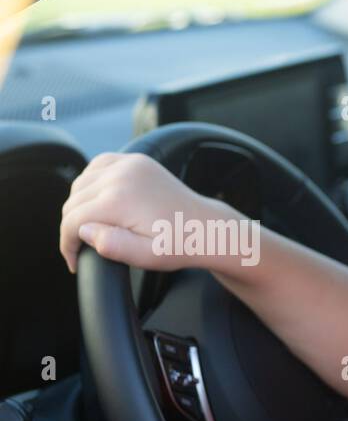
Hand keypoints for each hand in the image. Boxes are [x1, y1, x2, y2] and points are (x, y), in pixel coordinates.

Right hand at [59, 152, 234, 273]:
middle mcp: (121, 175)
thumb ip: (113, 246)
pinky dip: (91, 183)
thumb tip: (83, 231)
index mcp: (120, 199)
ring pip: (81, 183)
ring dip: (79, 204)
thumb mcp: (148, 256)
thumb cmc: (180, 244)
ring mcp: (129, 164)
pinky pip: (98, 167)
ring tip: (90, 227)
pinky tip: (97, 200)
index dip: (67, 243)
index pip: (73, 220)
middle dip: (72, 226)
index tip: (74, 260)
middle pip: (74, 201)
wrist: (206, 226)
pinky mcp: (136, 160)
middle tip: (81, 247)